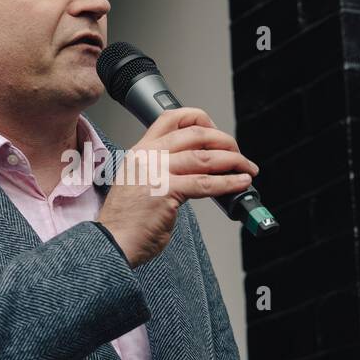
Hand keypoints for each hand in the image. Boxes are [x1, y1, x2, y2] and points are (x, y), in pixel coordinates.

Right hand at [97, 107, 257, 267]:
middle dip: (224, 141)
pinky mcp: (166, 192)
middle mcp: (147, 157)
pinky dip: (229, 182)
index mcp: (140, 151)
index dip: (199, 119)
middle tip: (237, 153)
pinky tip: (240, 183)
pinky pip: (206, 184)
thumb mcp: (138, 183)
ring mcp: (156, 173)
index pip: (171, 118)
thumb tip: (196, 169)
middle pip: (194, 133)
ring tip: (247, 168)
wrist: (112, 242)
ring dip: (233, 161)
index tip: (215, 131)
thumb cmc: (126, 221)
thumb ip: (161, 170)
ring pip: (205, 157)